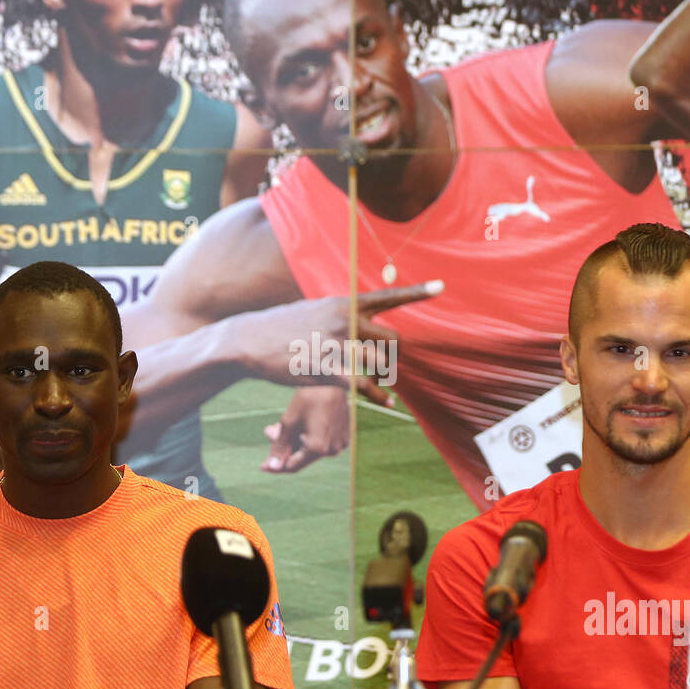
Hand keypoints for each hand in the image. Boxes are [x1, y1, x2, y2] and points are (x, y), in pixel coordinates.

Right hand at [233, 281, 441, 395]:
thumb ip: (340, 313)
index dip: (417, 291)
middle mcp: (345, 320)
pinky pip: (364, 385)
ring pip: (380, 364)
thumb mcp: (314, 310)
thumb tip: (357, 313)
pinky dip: (378, 396)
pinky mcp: (326, 369)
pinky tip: (385, 403)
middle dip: (394, 357)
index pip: (387, 296)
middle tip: (387, 367)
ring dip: (385, 379)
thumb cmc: (282, 327)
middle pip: (392, 339)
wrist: (248, 340)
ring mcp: (336, 344)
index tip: (441, 285)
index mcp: (344, 304)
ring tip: (383, 388)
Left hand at [262, 385, 394, 472]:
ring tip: (280, 425)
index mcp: (318, 449)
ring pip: (311, 449)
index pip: (292, 466)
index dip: (275, 466)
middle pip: (301, 457)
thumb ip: (279, 447)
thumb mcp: (289, 421)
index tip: (262, 466)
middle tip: (269, 432)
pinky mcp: (344, 436)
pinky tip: (298, 423)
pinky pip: (322, 442)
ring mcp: (340, 444)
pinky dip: (308, 436)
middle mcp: (332, 450)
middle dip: (284, 447)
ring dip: (294, 440)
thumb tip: (271, 468)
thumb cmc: (309, 397)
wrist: (333, 378)